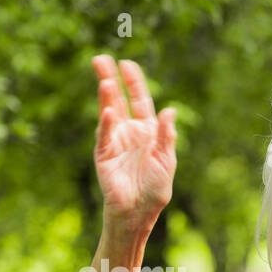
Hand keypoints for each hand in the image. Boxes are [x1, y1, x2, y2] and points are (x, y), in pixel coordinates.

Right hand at [91, 54, 175, 232]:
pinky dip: (107, 124)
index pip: (140, 101)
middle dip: (111, 79)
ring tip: (104, 77)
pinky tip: (109, 111)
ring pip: (108, 112)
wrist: (138, 212)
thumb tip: (170, 111)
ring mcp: (114, 141)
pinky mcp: (104, 154)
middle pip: (118, 100)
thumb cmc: (155, 189)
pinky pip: (104, 135)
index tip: (127, 64)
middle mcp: (129, 132)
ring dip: (105, 95)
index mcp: (147, 132)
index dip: (134, 83)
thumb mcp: (166, 161)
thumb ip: (166, 136)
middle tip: (101, 59)